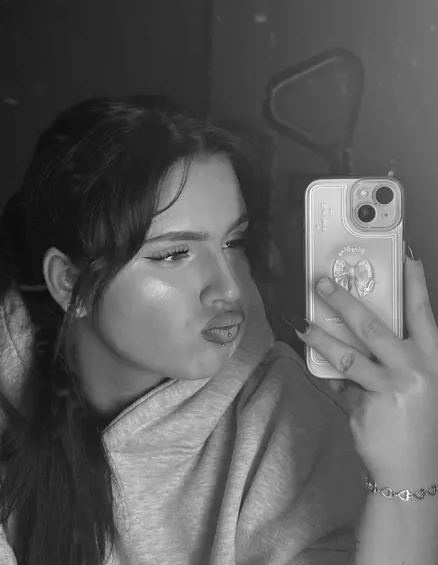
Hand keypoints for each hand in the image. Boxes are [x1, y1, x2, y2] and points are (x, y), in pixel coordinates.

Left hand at [296, 257, 437, 489]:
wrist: (413, 470)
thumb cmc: (416, 419)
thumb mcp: (419, 381)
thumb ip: (397, 356)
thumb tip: (358, 330)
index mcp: (431, 358)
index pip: (423, 312)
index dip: (414, 283)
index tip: (405, 257)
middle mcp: (414, 369)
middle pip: (373, 326)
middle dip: (344, 301)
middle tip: (322, 283)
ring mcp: (389, 389)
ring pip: (346, 355)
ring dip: (319, 337)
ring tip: (302, 324)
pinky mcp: (365, 407)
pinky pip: (339, 384)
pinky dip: (329, 377)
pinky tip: (321, 371)